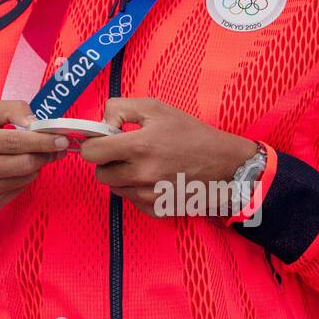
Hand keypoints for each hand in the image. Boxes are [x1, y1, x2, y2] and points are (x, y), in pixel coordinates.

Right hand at [0, 100, 69, 221]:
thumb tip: (36, 123)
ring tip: (36, 155)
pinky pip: (18, 191)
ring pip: (24, 178)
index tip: (60, 137)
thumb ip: (10, 110)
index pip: (14, 141)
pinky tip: (19, 169)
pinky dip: (26, 178)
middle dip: (46, 153)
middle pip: (23, 163)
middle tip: (58, 147)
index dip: (42, 140)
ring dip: (37, 165)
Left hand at [78, 97, 256, 217]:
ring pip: (114, 188)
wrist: (226, 166)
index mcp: (139, 146)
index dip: (94, 144)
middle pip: (100, 173)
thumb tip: (102, 123)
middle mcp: (142, 174)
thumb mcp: (157, 108)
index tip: (104, 140)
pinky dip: (136, 190)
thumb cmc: (193, 135)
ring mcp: (148, 195)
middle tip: (125, 152)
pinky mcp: (156, 210)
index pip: (92, 152)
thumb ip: (121, 108)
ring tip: (143, 163)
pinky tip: (153, 178)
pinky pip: (131, 201)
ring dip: (121, 177)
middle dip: (107, 161)